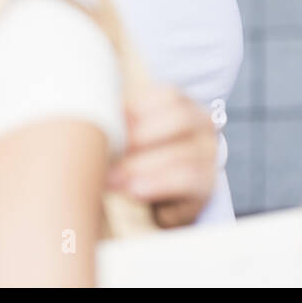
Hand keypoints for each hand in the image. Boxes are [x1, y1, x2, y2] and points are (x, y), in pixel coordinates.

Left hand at [106, 84, 217, 228]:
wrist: (159, 206)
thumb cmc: (140, 165)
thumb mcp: (132, 140)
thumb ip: (121, 125)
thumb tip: (92, 116)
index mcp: (186, 108)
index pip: (170, 96)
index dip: (139, 107)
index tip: (110, 121)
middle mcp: (203, 127)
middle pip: (181, 118)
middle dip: (141, 134)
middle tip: (109, 151)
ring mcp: (209, 156)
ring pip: (184, 152)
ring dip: (142, 166)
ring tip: (112, 179)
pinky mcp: (206, 186)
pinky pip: (188, 180)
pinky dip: (159, 184)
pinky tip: (134, 191)